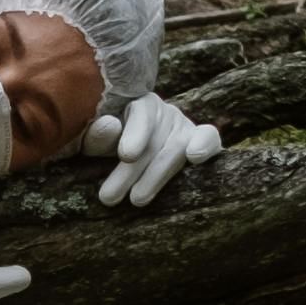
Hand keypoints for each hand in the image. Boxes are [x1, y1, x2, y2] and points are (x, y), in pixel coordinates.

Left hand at [95, 92, 222, 209]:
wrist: (129, 158)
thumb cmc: (108, 149)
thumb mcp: (96, 143)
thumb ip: (99, 136)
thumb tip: (111, 125)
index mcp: (137, 104)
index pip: (142, 113)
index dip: (136, 133)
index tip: (126, 155)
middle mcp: (164, 111)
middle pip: (154, 139)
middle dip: (132, 171)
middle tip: (109, 197)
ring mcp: (183, 126)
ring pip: (176, 148)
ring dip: (156, 176)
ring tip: (135, 200)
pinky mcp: (201, 141)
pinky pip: (209, 137)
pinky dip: (205, 144)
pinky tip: (195, 157)